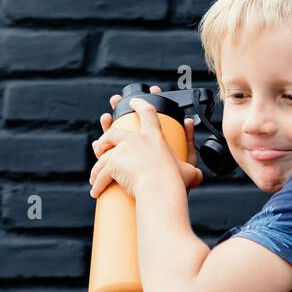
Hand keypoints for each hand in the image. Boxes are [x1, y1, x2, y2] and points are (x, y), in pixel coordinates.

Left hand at [90, 85, 204, 200]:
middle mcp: (136, 139)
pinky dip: (98, 182)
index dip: (139, 103)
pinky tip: (96, 189)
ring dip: (97, 161)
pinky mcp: (112, 164)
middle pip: (114, 132)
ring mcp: (122, 150)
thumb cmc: (176, 183)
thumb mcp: (189, 172)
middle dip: (106, 133)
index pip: (147, 112)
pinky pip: (101, 173)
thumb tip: (196, 165)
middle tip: (100, 141)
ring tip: (95, 173)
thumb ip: (192, 168)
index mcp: (154, 136)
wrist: (160, 191)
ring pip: (102, 152)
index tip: (132, 100)